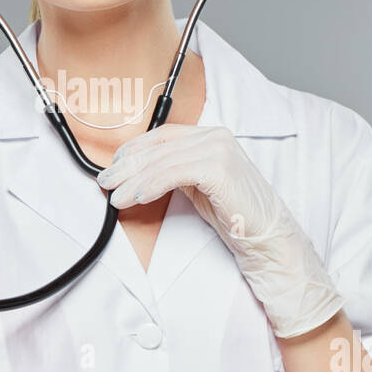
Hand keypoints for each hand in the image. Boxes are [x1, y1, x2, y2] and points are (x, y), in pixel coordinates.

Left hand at [96, 124, 344, 337]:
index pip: (162, 135)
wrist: (266, 236)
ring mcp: (220, 150)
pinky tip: (137, 198)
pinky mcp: (220, 168)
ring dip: (133, 181)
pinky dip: (152, 185)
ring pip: (162, 161)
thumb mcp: (197, 186)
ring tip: (115, 198)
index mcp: (210, 136)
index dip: (134, 149)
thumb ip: (173, 171)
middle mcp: (216, 137)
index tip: (113, 166)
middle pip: (159, 148)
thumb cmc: (232, 213)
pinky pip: (174, 173)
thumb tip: (134, 173)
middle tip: (104, 183)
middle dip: (127, 167)